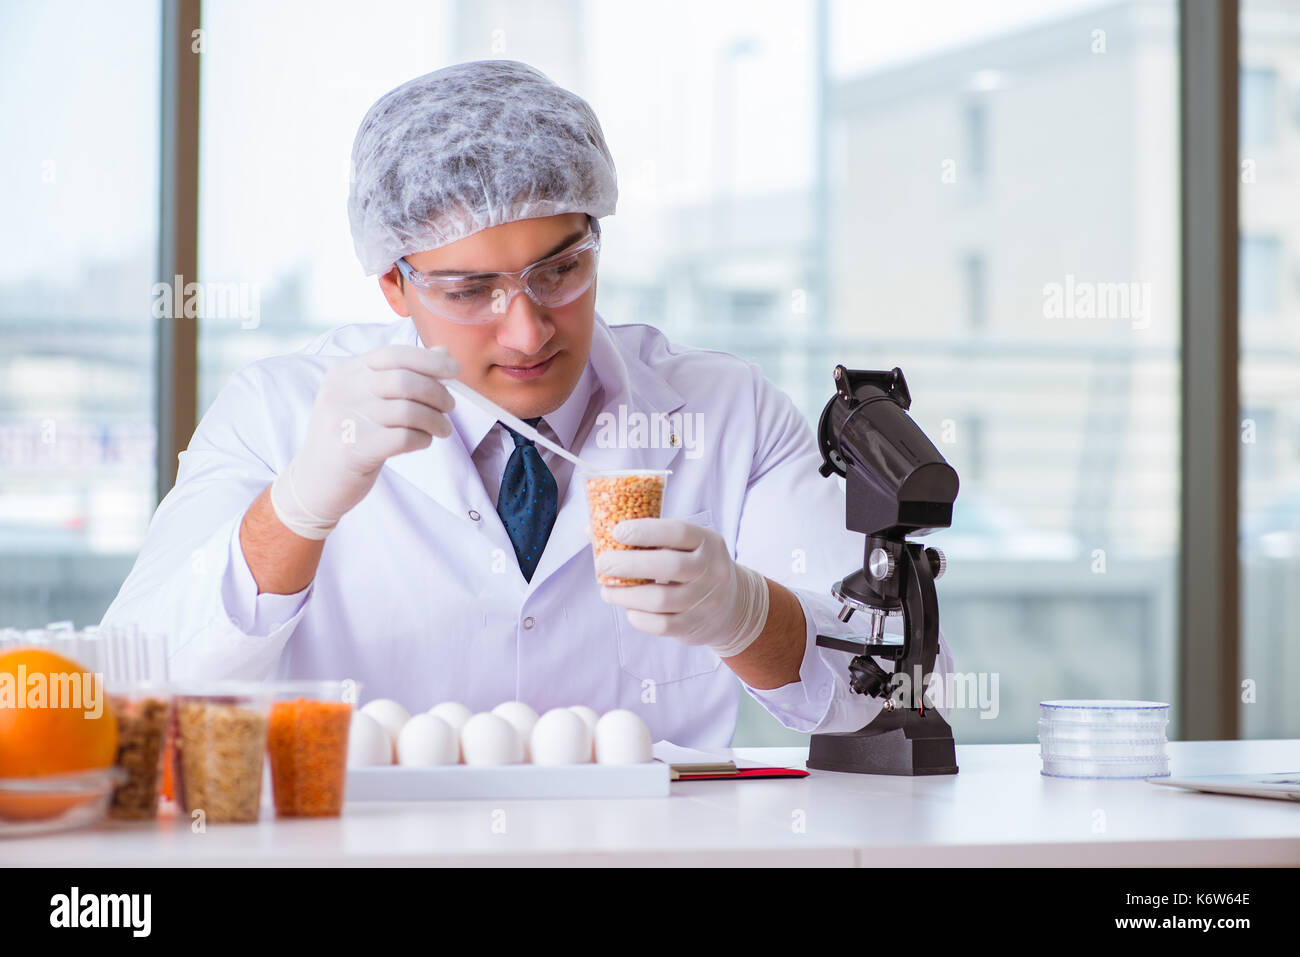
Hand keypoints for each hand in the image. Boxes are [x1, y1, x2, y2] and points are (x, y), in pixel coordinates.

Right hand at [271, 344, 458, 538]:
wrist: (315, 483)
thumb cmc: (349, 438)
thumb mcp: (366, 400)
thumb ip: (400, 375)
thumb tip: (442, 353)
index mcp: (344, 373)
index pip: (393, 355)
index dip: (429, 360)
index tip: (454, 370)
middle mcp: (341, 391)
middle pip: (404, 380)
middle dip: (437, 392)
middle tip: (449, 406)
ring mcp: (345, 420)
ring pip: (408, 410)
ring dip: (435, 419)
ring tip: (442, 429)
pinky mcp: (354, 448)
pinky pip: (404, 437)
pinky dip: (422, 438)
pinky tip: (422, 442)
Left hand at [592, 518, 769, 656]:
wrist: (732, 604)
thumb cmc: (693, 565)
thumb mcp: (682, 545)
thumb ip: (644, 537)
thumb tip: (591, 530)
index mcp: (707, 541)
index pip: (678, 531)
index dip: (646, 530)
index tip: (617, 531)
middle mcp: (711, 570)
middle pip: (669, 566)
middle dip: (630, 564)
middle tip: (603, 564)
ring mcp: (705, 600)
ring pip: (661, 599)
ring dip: (626, 595)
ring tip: (607, 591)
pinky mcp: (695, 626)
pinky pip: (662, 625)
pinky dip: (638, 617)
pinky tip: (629, 609)